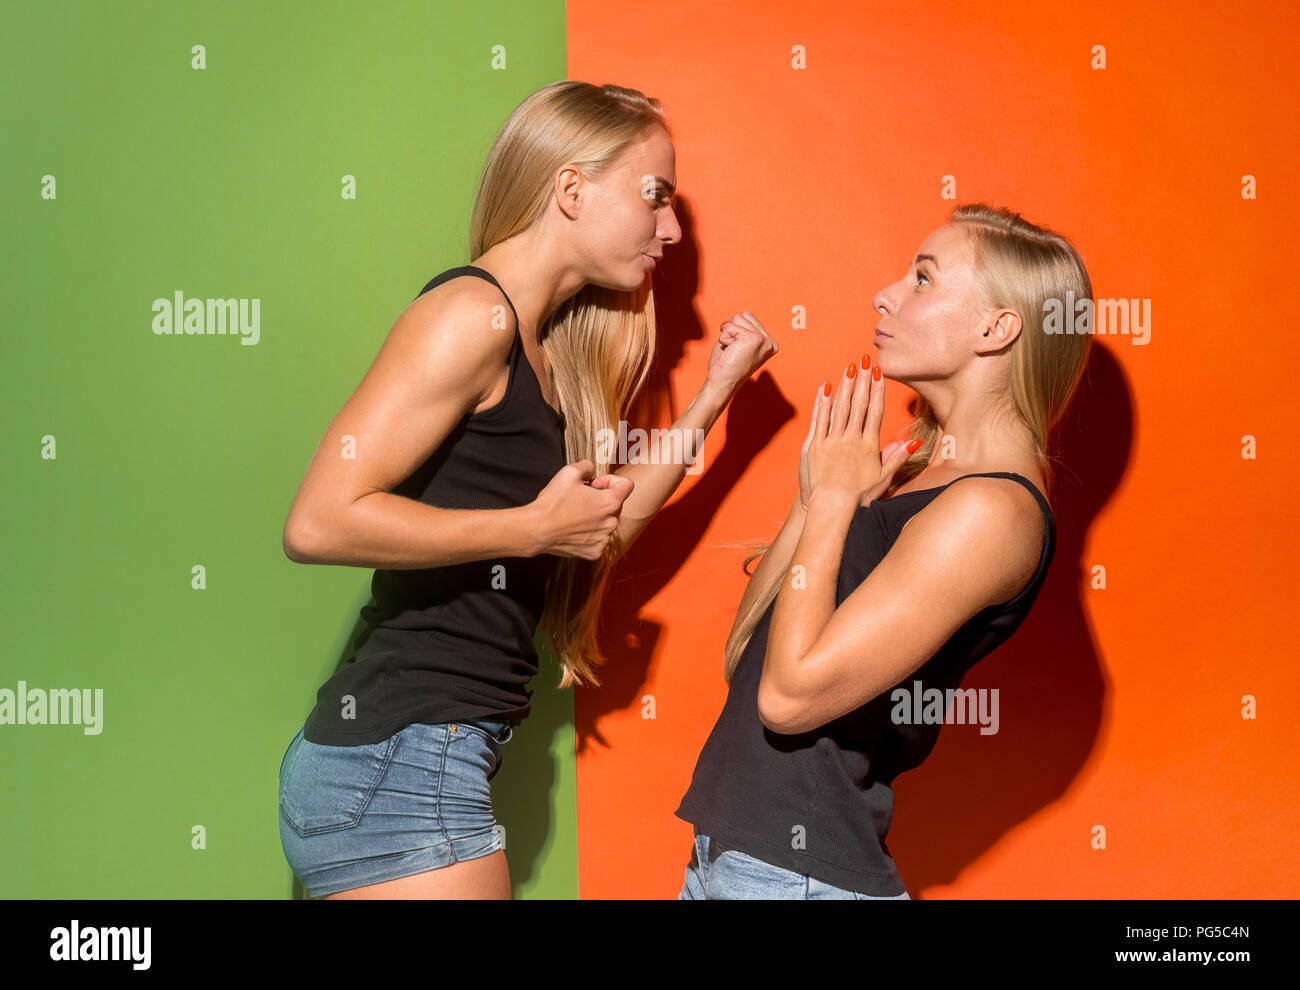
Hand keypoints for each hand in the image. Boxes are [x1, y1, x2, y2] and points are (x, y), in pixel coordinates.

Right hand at [530, 460, 633, 559]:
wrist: (536, 529)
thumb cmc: (552, 501)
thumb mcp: (569, 471)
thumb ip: (587, 466)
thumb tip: (592, 471)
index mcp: (610, 502)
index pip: (627, 485)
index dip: (610, 480)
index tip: (594, 484)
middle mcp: (612, 522)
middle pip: (616, 504)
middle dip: (601, 498)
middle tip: (580, 498)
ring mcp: (603, 539)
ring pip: (607, 522)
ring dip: (596, 516)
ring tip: (575, 514)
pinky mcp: (594, 552)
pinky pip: (598, 538)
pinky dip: (589, 532)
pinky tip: (573, 528)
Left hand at [704, 311, 776, 393]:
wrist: (722, 383)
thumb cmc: (725, 365)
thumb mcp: (737, 342)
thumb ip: (743, 328)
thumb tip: (743, 314)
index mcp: (769, 343)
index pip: (748, 317)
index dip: (735, 329)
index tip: (736, 349)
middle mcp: (770, 342)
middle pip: (744, 315)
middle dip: (731, 330)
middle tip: (733, 350)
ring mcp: (764, 341)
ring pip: (738, 318)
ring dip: (728, 334)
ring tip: (732, 351)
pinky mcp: (755, 339)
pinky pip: (730, 327)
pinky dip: (725, 338)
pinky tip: (730, 351)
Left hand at [801, 356, 917, 509]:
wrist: (831, 508)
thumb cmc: (858, 498)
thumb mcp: (883, 479)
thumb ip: (896, 458)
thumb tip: (912, 442)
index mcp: (869, 446)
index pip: (874, 412)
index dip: (877, 390)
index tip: (879, 373)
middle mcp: (851, 440)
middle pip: (858, 405)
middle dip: (863, 381)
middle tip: (866, 360)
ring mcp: (831, 442)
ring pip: (839, 408)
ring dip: (845, 386)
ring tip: (850, 368)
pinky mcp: (814, 446)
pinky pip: (819, 420)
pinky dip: (822, 403)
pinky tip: (825, 388)